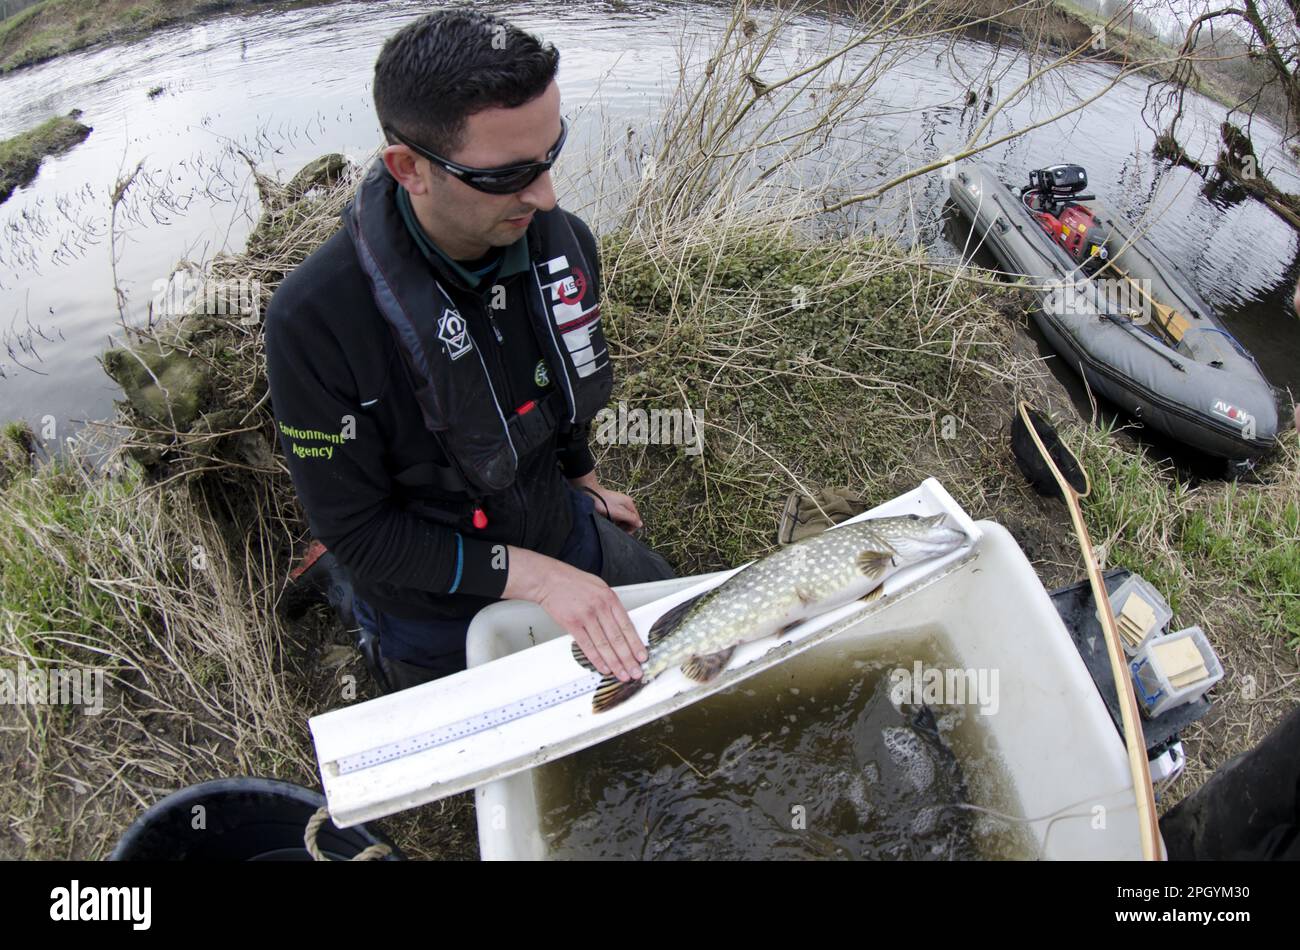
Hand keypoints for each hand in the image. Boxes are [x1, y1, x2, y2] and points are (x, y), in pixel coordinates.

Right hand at [503, 546, 646, 680]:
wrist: (550, 580)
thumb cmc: (573, 583)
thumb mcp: (599, 587)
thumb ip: (611, 606)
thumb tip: (622, 626)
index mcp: (610, 598)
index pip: (627, 626)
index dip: (636, 644)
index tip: (642, 656)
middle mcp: (600, 607)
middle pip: (618, 638)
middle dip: (628, 659)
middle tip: (636, 672)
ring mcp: (586, 616)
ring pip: (604, 645)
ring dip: (615, 663)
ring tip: (622, 674)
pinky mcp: (572, 624)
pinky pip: (587, 646)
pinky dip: (597, 659)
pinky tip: (604, 668)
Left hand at [569, 472, 642, 533]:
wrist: (589, 493)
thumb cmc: (603, 503)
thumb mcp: (618, 513)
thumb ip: (630, 518)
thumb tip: (640, 524)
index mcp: (629, 503)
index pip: (636, 519)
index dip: (631, 528)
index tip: (622, 532)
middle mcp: (625, 503)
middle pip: (630, 518)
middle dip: (625, 526)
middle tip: (615, 529)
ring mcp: (618, 503)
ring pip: (623, 517)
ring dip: (618, 523)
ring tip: (610, 524)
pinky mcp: (611, 505)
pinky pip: (616, 515)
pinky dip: (613, 519)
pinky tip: (607, 520)